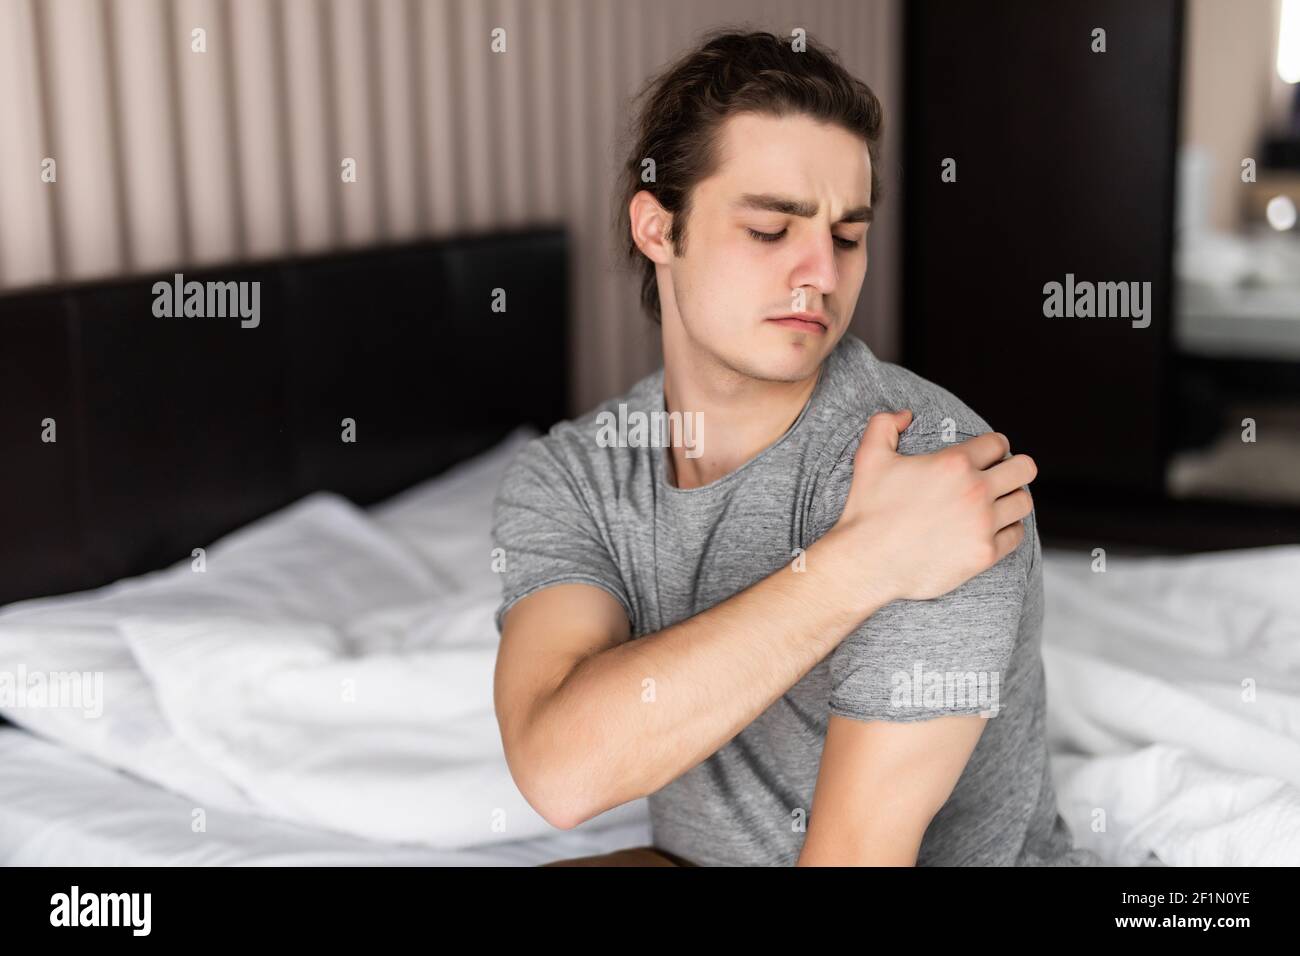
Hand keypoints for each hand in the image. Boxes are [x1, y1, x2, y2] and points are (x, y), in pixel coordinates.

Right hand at [831, 409, 1036, 601]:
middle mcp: (975, 491)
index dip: (993, 446)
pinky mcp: (984, 554)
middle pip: (1024, 468)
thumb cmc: (868, 510)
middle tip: (1000, 476)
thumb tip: (906, 414)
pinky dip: (1007, 530)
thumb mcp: (869, 457)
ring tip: (997, 502)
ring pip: (1023, 502)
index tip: (987, 456)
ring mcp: (983, 524)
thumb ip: (885, 424)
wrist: (867, 562)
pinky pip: (1016, 535)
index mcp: (954, 463)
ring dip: (1012, 498)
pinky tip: (992, 528)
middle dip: (1014, 467)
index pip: (998, 443)